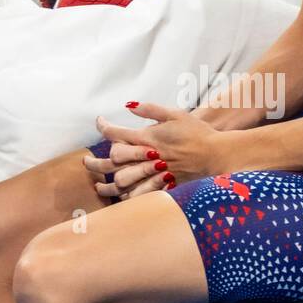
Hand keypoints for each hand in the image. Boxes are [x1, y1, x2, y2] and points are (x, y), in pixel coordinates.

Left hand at [83, 101, 224, 199]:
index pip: (117, 132)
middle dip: (95, 161)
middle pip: (113, 160)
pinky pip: (139, 195)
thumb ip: (150, 110)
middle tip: (86, 160)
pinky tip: (120, 196)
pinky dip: (127, 196)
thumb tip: (129, 106)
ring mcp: (155, 172)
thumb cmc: (197, 132)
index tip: (99, 123)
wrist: (216, 153)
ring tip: (98, 184)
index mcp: (149, 136)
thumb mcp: (175, 114)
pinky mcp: (163, 185)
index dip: (103, 126)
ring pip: (122, 181)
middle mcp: (149, 156)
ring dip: (106, 184)